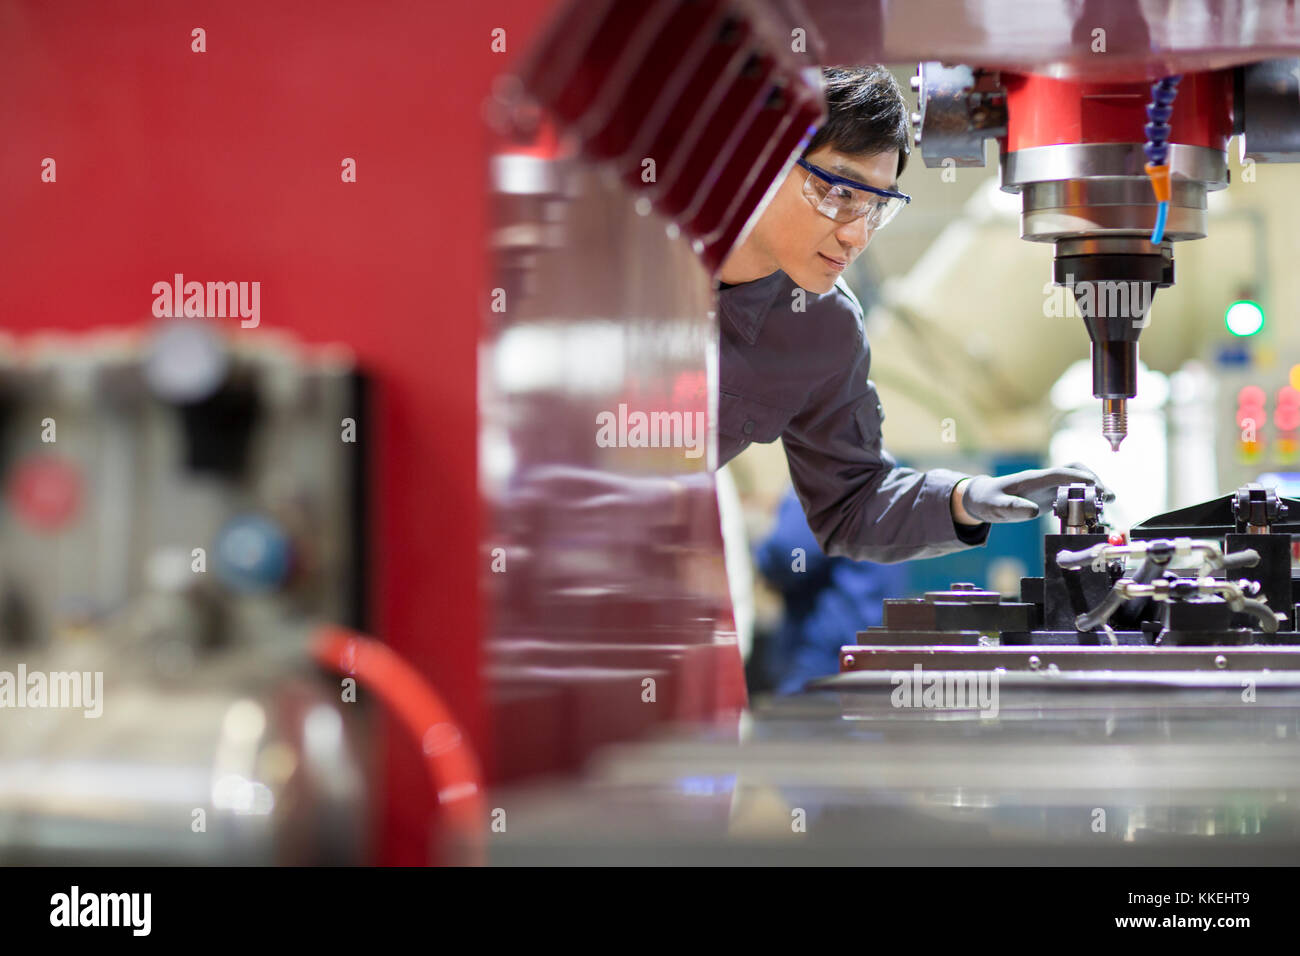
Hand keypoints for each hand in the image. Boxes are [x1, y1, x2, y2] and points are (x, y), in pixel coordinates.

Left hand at [952, 462, 1113, 524]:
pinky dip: (1085, 498)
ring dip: (1092, 488)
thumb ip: (1012, 508)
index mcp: (1031, 480)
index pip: (1058, 473)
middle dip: (1092, 479)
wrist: (981, 498)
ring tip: (1108, 501)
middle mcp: (1042, 480)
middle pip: (1073, 471)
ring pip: (1075, 480)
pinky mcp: (1048, 496)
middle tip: (1107, 495)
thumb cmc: (987, 500)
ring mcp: (1047, 487)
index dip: (1077, 477)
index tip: (1094, 483)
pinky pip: (1071, 493)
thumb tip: (1033, 511)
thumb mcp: (995, 506)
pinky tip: (1093, 509)